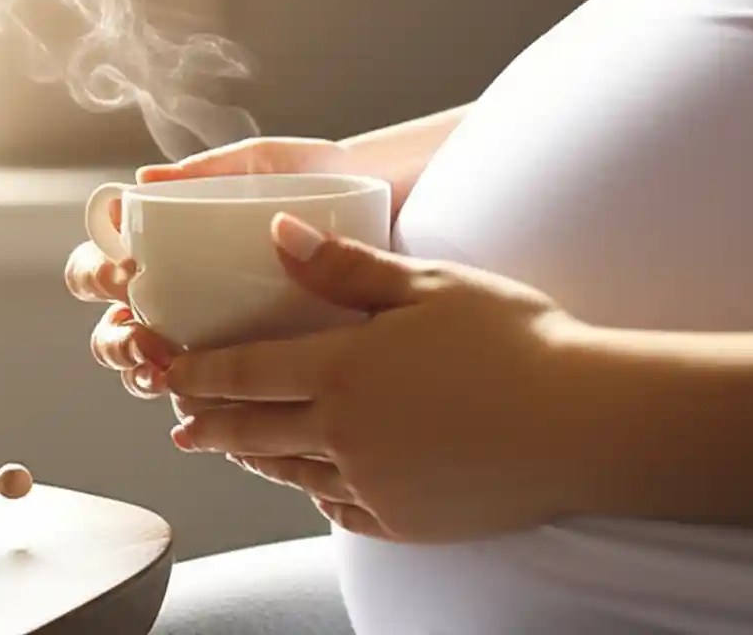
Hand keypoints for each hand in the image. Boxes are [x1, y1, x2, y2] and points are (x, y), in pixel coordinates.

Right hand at [64, 137, 366, 397]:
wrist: (405, 213)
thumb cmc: (331, 181)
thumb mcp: (272, 164)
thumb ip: (212, 168)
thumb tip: (143, 181)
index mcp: (171, 252)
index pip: (104, 268)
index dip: (97, 275)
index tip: (125, 275)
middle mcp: (182, 303)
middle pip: (115, 331)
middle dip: (115, 341)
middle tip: (144, 339)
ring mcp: (214, 343)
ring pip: (148, 375)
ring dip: (141, 378)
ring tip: (165, 372)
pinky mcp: (255, 378)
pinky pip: (208, 409)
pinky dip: (196, 412)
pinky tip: (206, 408)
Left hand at [167, 212, 589, 542]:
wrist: (585, 422)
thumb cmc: (514, 341)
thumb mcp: (428, 284)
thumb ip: (345, 266)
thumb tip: (277, 232)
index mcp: (341, 370)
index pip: (244, 373)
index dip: (197, 374)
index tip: (167, 373)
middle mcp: (343, 434)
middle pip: (251, 431)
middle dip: (207, 426)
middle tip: (180, 426)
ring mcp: (372, 483)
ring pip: (291, 472)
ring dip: (254, 459)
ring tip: (234, 451)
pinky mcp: (404, 520)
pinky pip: (339, 508)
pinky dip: (315, 491)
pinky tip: (311, 482)